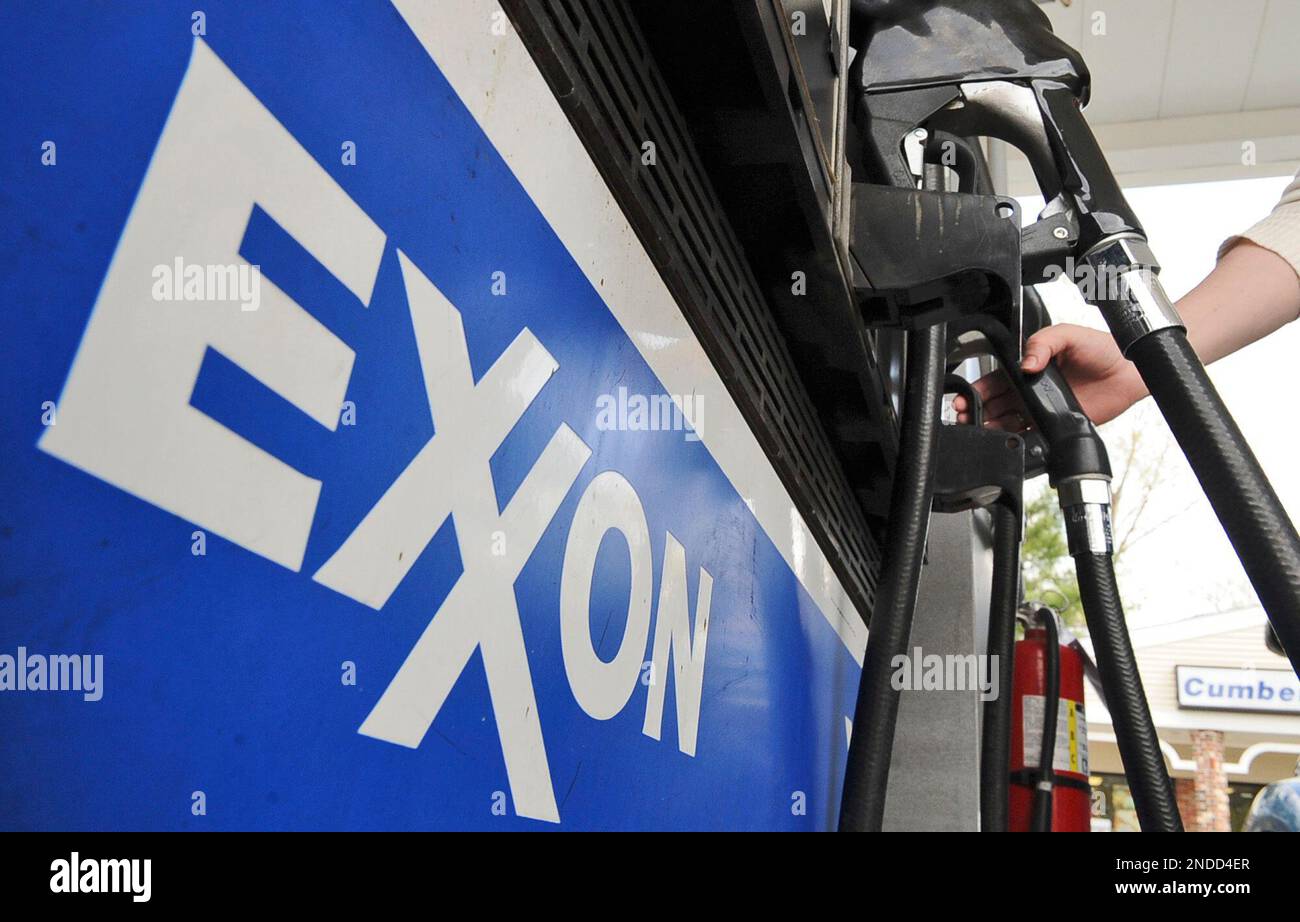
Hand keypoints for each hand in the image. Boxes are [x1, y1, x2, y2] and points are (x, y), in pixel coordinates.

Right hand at [952, 323, 1147, 429]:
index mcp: (1030, 365)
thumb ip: (1044, 342)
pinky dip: (1014, 440)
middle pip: (994, 402)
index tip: (966, 395)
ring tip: (977, 429)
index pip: (996, 378)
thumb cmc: (1102, 349)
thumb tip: (1026, 363)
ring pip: (1005, 421)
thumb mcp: (1069, 334)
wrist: (1128, 373)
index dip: (978, 388)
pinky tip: (1003, 441)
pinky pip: (1028, 435)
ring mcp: (1041, 408)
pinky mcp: (1053, 425)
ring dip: (989, 426)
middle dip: (976, 409)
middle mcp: (1032, 388)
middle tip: (965, 415)